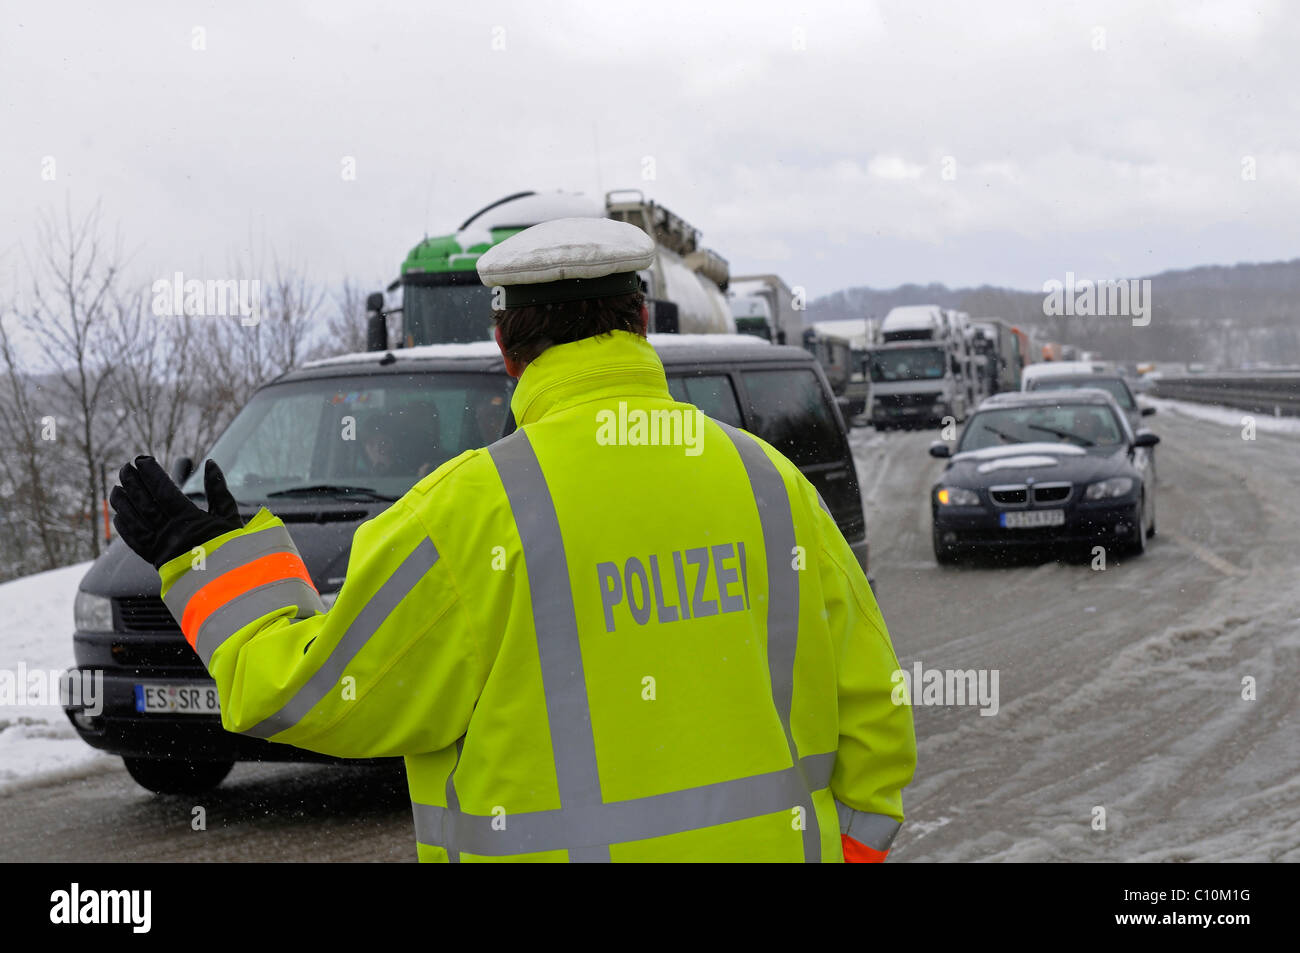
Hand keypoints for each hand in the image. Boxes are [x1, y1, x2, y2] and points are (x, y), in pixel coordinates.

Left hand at [110, 457, 244, 568]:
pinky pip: (135, 542)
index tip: (142, 460)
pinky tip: (120, 516)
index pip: (163, 491)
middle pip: (144, 503)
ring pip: (134, 522)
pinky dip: (125, 528)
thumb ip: (218, 490)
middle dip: (132, 483)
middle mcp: (171, 533)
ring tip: (116, 488)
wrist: (229, 585)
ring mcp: (160, 548)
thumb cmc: (233, 550)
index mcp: (190, 520)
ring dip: (123, 503)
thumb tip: (210, 463)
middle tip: (124, 468)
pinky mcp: (156, 561)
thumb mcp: (229, 517)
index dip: (151, 474)